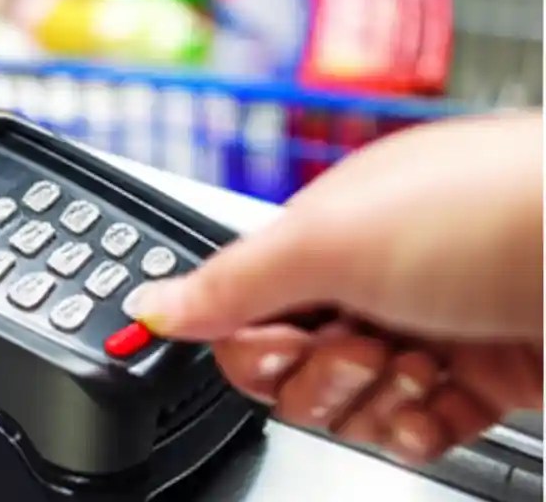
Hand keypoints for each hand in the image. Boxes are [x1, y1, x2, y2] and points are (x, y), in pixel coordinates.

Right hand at [128, 111, 542, 464]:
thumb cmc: (488, 210)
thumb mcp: (328, 237)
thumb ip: (231, 280)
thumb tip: (152, 303)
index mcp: (328, 231)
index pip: (247, 309)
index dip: (252, 341)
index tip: (278, 342)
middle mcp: (375, 280)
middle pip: (295, 366)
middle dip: (320, 372)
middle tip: (359, 346)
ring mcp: (430, 330)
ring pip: (355, 404)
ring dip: (376, 399)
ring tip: (415, 365)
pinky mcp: (486, 379)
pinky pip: (418, 430)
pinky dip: (419, 428)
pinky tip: (435, 402)